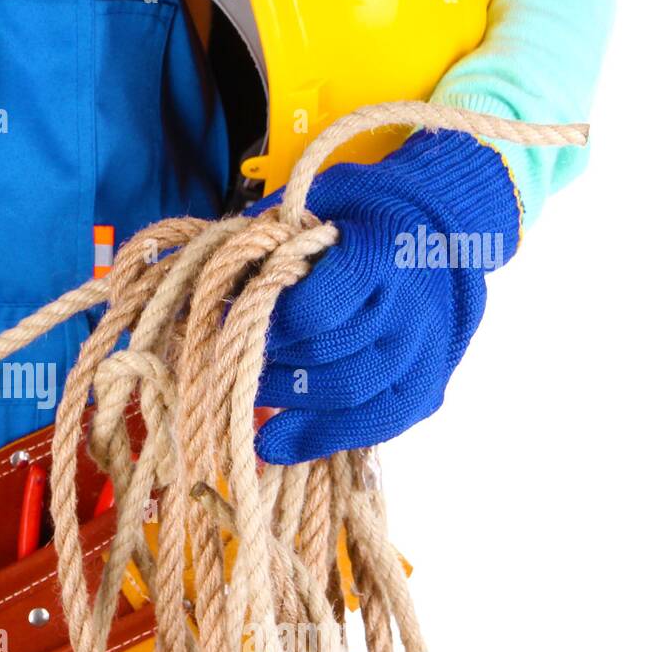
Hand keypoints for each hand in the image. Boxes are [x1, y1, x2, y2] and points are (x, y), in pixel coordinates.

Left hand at [249, 130, 521, 464]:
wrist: (439, 235)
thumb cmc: (359, 220)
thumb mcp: (314, 208)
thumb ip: (270, 243)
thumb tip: (211, 290)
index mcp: (381, 255)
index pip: (318, 307)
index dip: (270, 321)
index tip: (235, 318)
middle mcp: (410, 308)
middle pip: (329, 356)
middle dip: (270, 363)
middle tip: (234, 359)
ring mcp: (423, 353)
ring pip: (349, 395)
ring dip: (287, 399)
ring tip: (250, 389)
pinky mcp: (424, 391)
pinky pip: (372, 427)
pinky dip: (316, 438)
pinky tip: (272, 442)